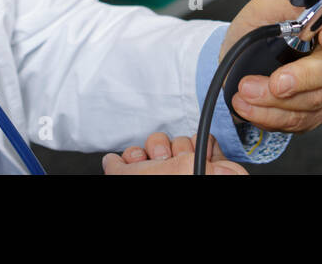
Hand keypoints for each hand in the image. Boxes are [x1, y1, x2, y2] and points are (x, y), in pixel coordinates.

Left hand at [102, 132, 246, 174]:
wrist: (208, 179)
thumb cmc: (167, 180)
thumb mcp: (128, 176)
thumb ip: (116, 168)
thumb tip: (111, 161)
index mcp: (150, 177)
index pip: (137, 157)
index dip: (136, 155)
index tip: (140, 159)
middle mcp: (168, 173)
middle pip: (157, 144)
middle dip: (159, 149)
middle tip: (164, 161)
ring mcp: (190, 166)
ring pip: (180, 140)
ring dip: (182, 148)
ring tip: (185, 162)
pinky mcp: (210, 159)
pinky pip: (205, 140)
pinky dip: (204, 146)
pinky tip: (202, 158)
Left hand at [219, 0, 321, 132]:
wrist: (242, 61)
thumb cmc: (257, 30)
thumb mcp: (261, 8)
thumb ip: (281, 5)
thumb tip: (299, 10)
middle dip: (299, 79)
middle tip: (274, 83)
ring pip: (314, 100)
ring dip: (274, 102)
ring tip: (245, 94)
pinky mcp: (319, 110)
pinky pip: (302, 120)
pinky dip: (272, 117)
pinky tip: (252, 108)